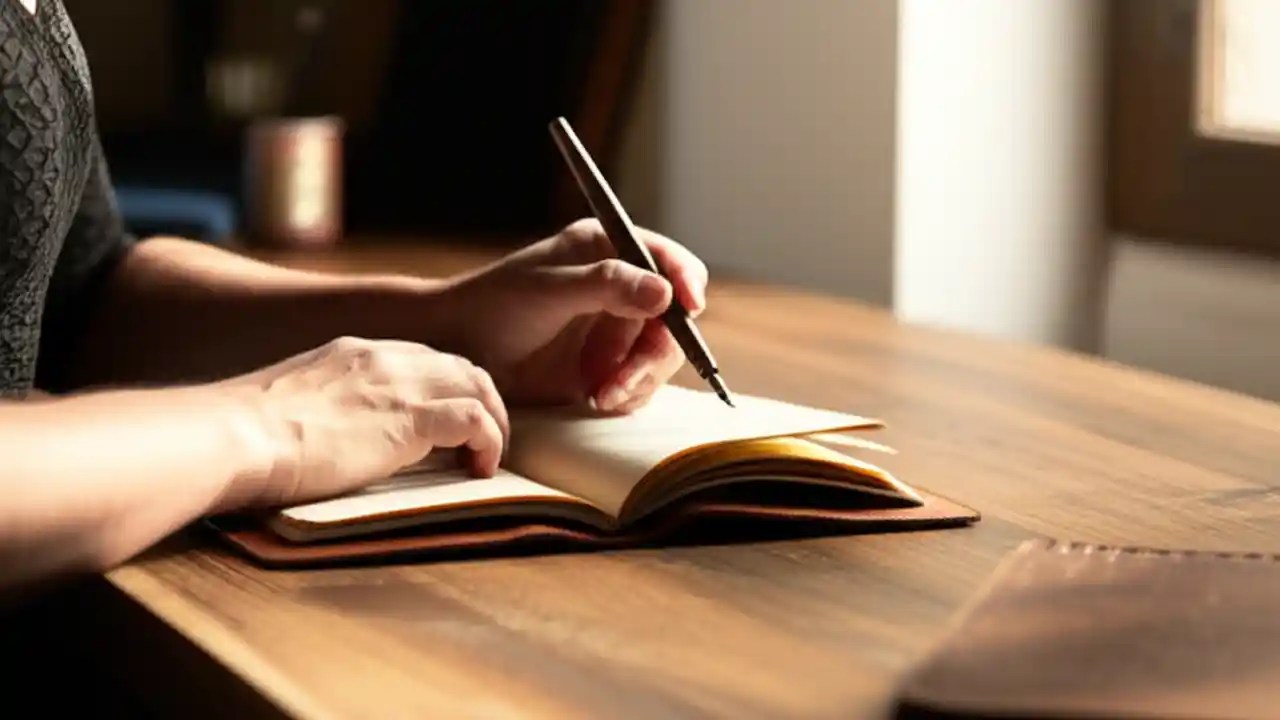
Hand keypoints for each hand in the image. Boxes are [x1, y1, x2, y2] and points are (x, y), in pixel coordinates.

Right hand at [223, 336, 508, 507]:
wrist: (233, 435)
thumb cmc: (242, 436)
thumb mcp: (288, 407)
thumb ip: (317, 412)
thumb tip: (316, 441)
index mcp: (351, 352)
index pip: (418, 357)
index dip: (442, 388)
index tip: (444, 424)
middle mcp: (382, 358)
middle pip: (458, 365)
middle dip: (478, 398)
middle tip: (480, 441)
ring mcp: (399, 385)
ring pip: (478, 384)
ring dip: (493, 420)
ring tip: (487, 458)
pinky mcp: (410, 419)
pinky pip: (476, 420)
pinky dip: (490, 443)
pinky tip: (480, 470)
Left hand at [440, 219, 708, 410]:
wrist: (459, 350)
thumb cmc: (495, 305)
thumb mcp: (549, 290)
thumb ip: (606, 286)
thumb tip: (666, 292)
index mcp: (608, 249)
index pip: (667, 260)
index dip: (686, 282)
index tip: (689, 308)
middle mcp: (619, 287)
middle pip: (673, 317)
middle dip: (655, 351)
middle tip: (625, 377)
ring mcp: (615, 327)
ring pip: (659, 355)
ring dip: (639, 379)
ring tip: (603, 394)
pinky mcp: (606, 364)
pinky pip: (639, 382)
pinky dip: (627, 394)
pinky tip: (596, 398)